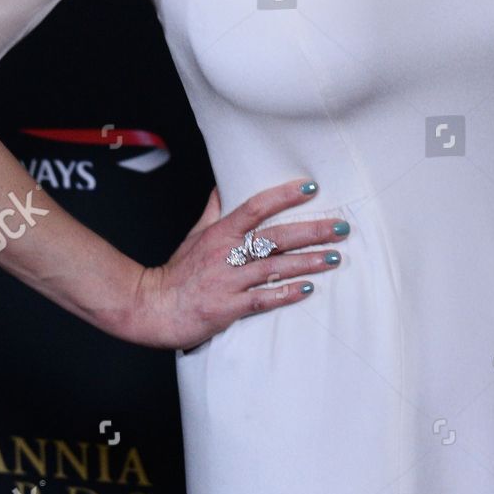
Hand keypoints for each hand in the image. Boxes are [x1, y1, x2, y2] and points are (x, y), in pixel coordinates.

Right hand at [131, 178, 347, 350]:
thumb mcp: (195, 235)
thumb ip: (214, 211)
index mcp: (220, 233)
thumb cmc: (176, 273)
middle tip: (341, 227)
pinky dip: (285, 294)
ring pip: (274, 267)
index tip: (311, 187)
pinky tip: (307, 289)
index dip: (284, 195)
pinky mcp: (228, 307)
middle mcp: (227, 254)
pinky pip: (263, 299)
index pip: (256, 206)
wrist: (152, 308)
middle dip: (311, 231)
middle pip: (275, 237)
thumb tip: (223, 186)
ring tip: (334, 258)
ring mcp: (228, 281)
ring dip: (307, 262)